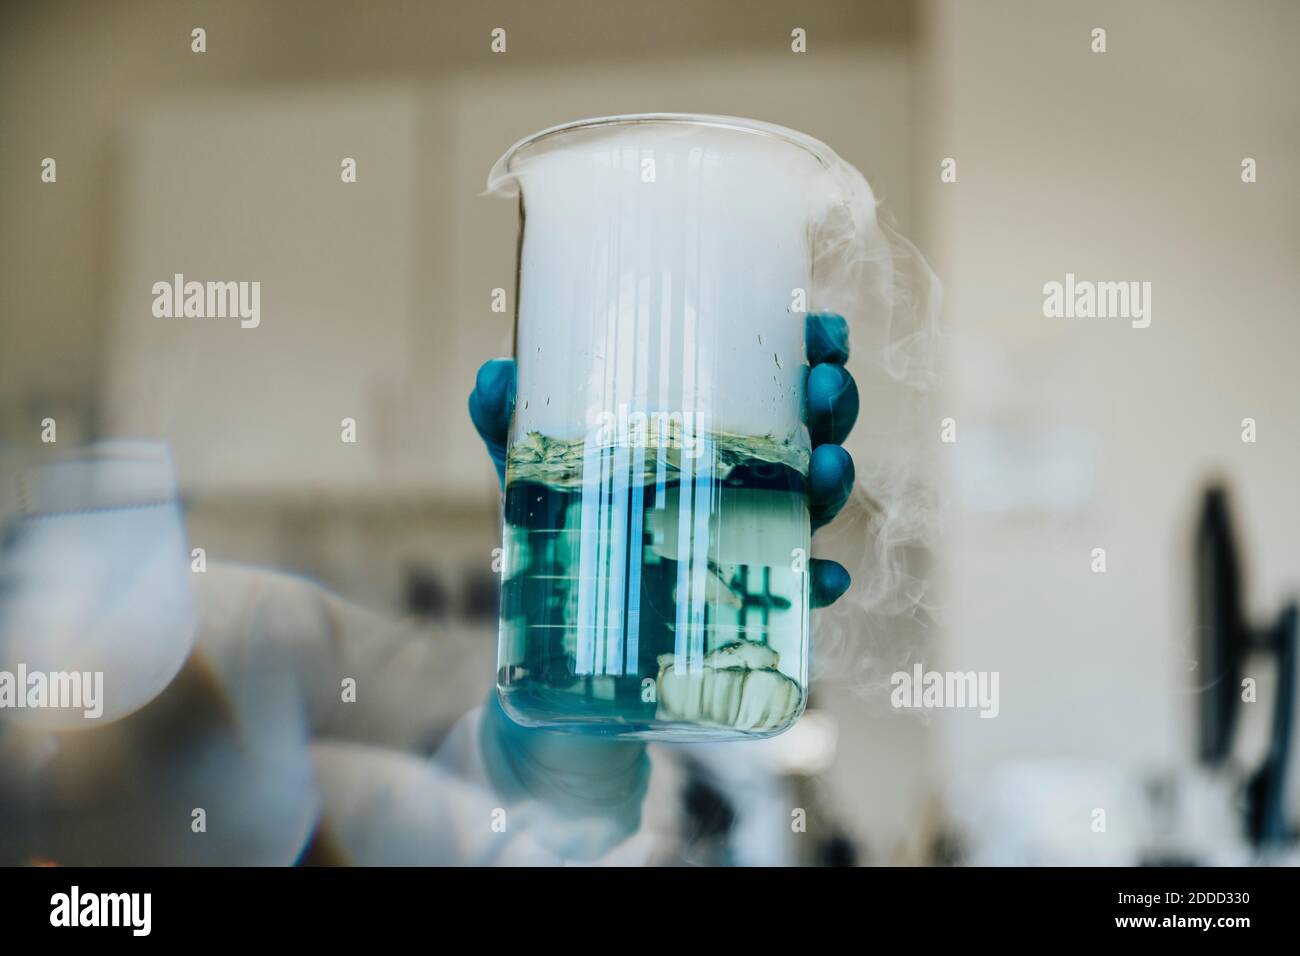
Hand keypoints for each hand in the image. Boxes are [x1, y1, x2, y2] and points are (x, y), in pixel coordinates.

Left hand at [469, 311, 858, 604]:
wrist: (551, 615)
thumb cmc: (554, 511)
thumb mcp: (528, 456)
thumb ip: (506, 414)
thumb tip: (498, 377)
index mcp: (709, 417)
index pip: (776, 370)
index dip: (814, 343)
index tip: (822, 327)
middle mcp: (744, 469)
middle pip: (812, 424)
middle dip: (833, 400)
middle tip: (823, 384)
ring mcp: (753, 531)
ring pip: (816, 496)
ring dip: (838, 478)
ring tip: (829, 467)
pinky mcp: (750, 595)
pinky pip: (798, 590)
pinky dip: (818, 582)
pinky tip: (825, 577)